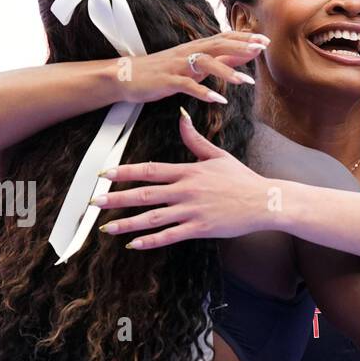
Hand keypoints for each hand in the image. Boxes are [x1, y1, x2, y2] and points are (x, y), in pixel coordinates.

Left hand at [95, 111, 274, 245]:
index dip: (125, 171)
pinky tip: (134, 245)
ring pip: (153, 217)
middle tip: (94, 202)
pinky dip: (151, 241)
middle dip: (116, 198)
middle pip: (144, 193)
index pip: (150, 170)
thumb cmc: (242, 180)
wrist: (264, 201)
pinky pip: (171, 235)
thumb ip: (195, 139)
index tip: (105, 174)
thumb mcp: (218, 156)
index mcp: (188, 171)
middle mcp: (186, 190)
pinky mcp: (201, 229)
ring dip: (127, 223)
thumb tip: (181, 116)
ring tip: (107, 228)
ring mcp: (192, 211)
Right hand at [114, 32, 268, 105]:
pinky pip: (188, 86)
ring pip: (205, 63)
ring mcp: (177, 66)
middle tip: (261, 49)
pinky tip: (218, 100)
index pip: (223, 38)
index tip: (264, 41)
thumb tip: (239, 57)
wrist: (126, 76)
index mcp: (194, 48)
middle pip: (218, 45)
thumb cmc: (161, 72)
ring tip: (247, 82)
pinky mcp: (168, 80)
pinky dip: (204, 92)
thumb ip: (216, 61)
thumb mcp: (191, 65)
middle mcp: (188, 53)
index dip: (243, 38)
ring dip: (227, 72)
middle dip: (241, 47)